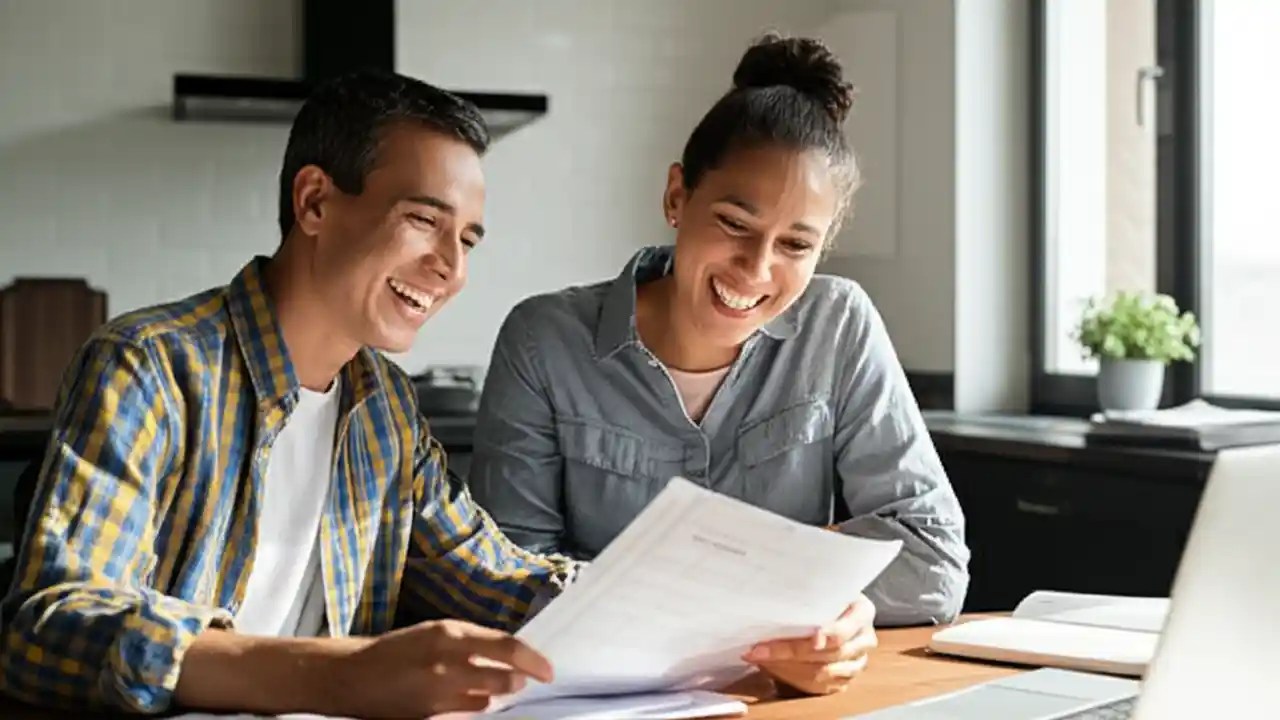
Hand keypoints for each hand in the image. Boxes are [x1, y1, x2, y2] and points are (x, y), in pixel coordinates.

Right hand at [332, 619, 552, 717]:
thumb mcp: (436, 632)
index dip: (533, 661)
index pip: (507, 647)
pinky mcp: (430, 716)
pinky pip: (466, 714)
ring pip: (487, 700)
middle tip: (515, 680)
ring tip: (478, 686)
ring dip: (492, 695)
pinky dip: (471, 707)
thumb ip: (473, 641)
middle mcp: (447, 662)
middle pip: (503, 679)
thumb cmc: (398, 649)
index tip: (549, 671)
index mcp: (450, 633)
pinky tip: (460, 699)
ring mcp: (438, 693)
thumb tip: (510, 657)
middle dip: (515, 681)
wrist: (353, 675)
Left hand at [742, 594, 876, 694]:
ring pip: (824, 673)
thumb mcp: (819, 590)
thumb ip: (807, 596)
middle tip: (760, 651)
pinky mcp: (845, 679)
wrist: (831, 612)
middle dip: (792, 652)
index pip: (845, 630)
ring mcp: (857, 662)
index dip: (828, 635)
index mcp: (862, 612)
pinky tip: (774, 669)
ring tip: (762, 658)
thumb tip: (772, 601)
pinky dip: (795, 679)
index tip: (810, 639)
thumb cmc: (820, 597)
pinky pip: (821, 686)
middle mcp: (864, 639)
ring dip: (789, 668)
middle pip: (832, 653)